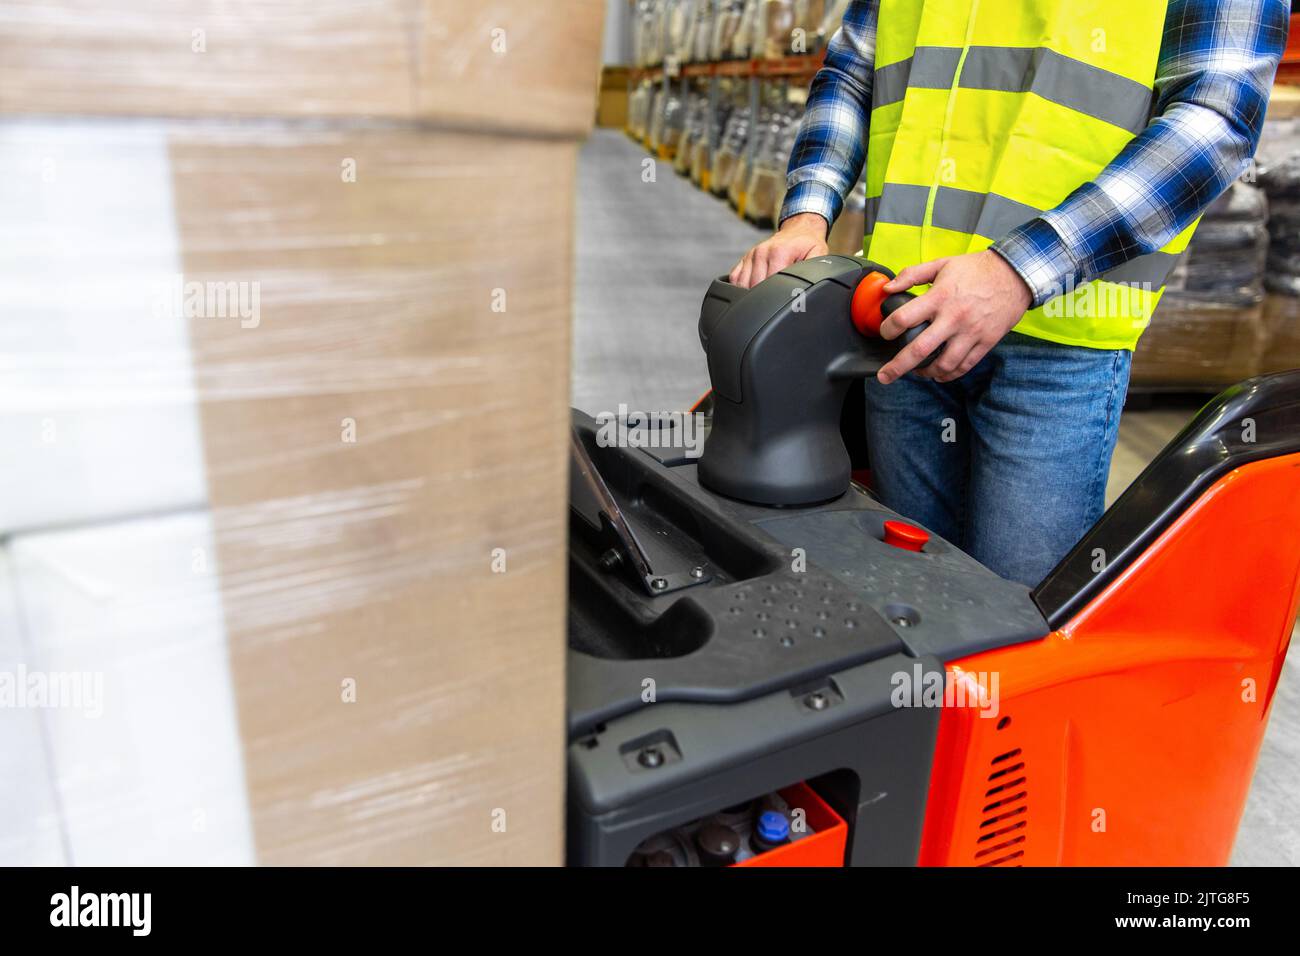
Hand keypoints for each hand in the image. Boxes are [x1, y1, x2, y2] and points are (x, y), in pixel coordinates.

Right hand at [729, 213, 828, 287]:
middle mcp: (761, 253)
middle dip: (765, 296)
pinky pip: (735, 278)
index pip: (770, 284)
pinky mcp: (745, 258)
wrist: (798, 230)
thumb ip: (815, 270)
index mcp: (778, 253)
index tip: (785, 299)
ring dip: (752, 293)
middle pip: (755, 287)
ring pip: (742, 285)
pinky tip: (753, 288)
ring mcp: (751, 255)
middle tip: (777, 297)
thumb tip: (811, 287)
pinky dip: (741, 287)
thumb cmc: (807, 244)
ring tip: (766, 293)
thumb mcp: (818, 254)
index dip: (777, 296)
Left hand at [876, 250, 1032, 384]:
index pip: (905, 318)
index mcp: (940, 297)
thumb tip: (888, 288)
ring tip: (916, 373)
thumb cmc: (976, 269)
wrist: (1015, 274)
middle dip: (898, 367)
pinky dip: (949, 374)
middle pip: (920, 350)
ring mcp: (971, 332)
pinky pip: (965, 366)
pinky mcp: (986, 342)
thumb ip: (912, 274)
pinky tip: (939, 374)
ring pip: (943, 365)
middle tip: (885, 376)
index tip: (885, 333)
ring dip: (925, 373)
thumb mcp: (942, 264)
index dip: (888, 329)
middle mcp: (954, 318)